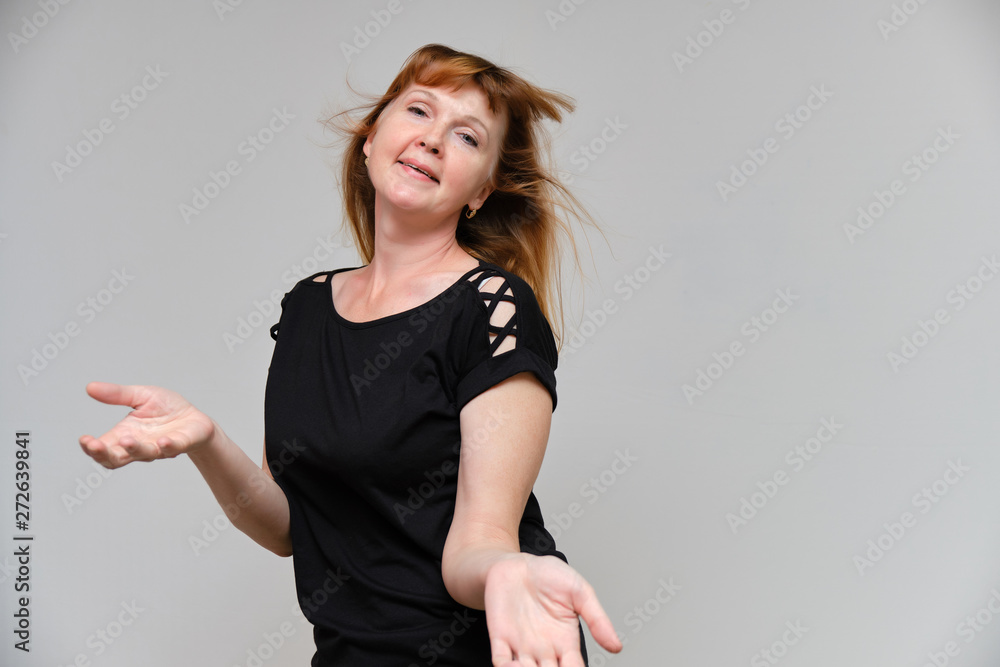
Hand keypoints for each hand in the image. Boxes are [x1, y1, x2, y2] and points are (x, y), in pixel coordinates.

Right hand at [79, 382, 215, 468]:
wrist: (195, 418)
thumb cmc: (166, 409)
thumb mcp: (141, 396)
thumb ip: (117, 395)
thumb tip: (90, 387)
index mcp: (124, 435)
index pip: (103, 447)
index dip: (92, 447)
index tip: (85, 440)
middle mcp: (138, 445)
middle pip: (116, 459)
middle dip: (104, 454)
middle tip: (95, 446)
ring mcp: (158, 448)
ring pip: (142, 454)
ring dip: (133, 449)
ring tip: (126, 440)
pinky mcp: (180, 444)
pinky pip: (172, 449)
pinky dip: (167, 446)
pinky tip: (162, 441)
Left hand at [484, 553, 621, 666]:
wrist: (517, 563)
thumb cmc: (548, 575)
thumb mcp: (580, 591)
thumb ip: (597, 619)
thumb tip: (616, 647)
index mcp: (566, 642)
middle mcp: (544, 650)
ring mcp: (521, 646)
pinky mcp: (500, 638)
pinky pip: (501, 661)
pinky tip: (513, 666)